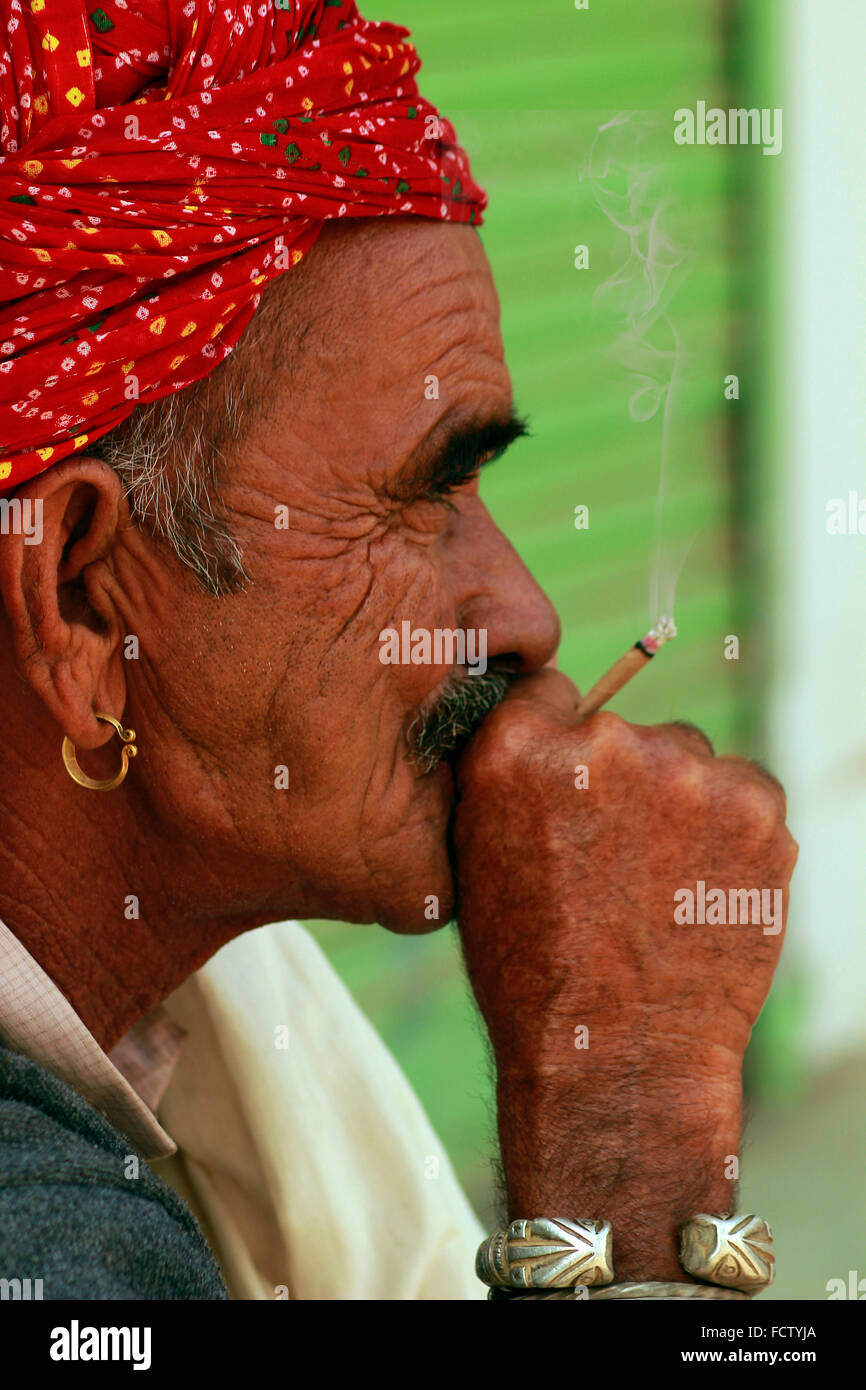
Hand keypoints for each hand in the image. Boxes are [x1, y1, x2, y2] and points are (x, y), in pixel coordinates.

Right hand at [452, 668, 797, 1280]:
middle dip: (620, 781)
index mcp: (514, 751)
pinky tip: (701, 888)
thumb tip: (545, 733)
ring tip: (661, 886)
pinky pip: (744, 791)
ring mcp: (686, 771)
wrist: (617, 1058)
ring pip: (687, 760)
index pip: (547, 692)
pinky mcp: (757, 804)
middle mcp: (601, 743)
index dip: (556, 742)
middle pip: (622, 729)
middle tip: (617, 859)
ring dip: (680, 803)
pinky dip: (733, 830)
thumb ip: (506, 780)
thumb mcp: (478, 862)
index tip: (567, 783)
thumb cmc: (534, 973)